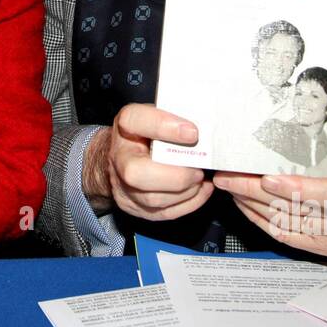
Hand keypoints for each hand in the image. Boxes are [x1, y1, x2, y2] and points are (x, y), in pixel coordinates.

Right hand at [82, 104, 214, 221]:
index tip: (193, 132)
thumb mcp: (158, 113)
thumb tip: (207, 124)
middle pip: (136, 173)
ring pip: (153, 200)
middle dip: (175, 176)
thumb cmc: (148, 132)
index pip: (134, 120)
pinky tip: (201, 190)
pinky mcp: (135, 208)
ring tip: (201, 179)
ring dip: (185, 192)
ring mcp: (123, 187)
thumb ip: (176, 115)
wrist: (124, 155)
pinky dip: (189, 203)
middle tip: (198, 170)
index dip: (162, 126)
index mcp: (125, 126)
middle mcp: (118, 158)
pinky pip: (164, 213)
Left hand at [212, 112, 326, 256]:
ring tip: (229, 186)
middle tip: (227, 175)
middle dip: (255, 192)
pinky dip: (260, 220)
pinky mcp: (323, 249)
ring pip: (286, 223)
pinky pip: (286, 236)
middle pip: (296, 209)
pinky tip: (244, 204)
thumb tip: (314, 96)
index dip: (296, 189)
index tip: (267, 177)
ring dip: (252, 205)